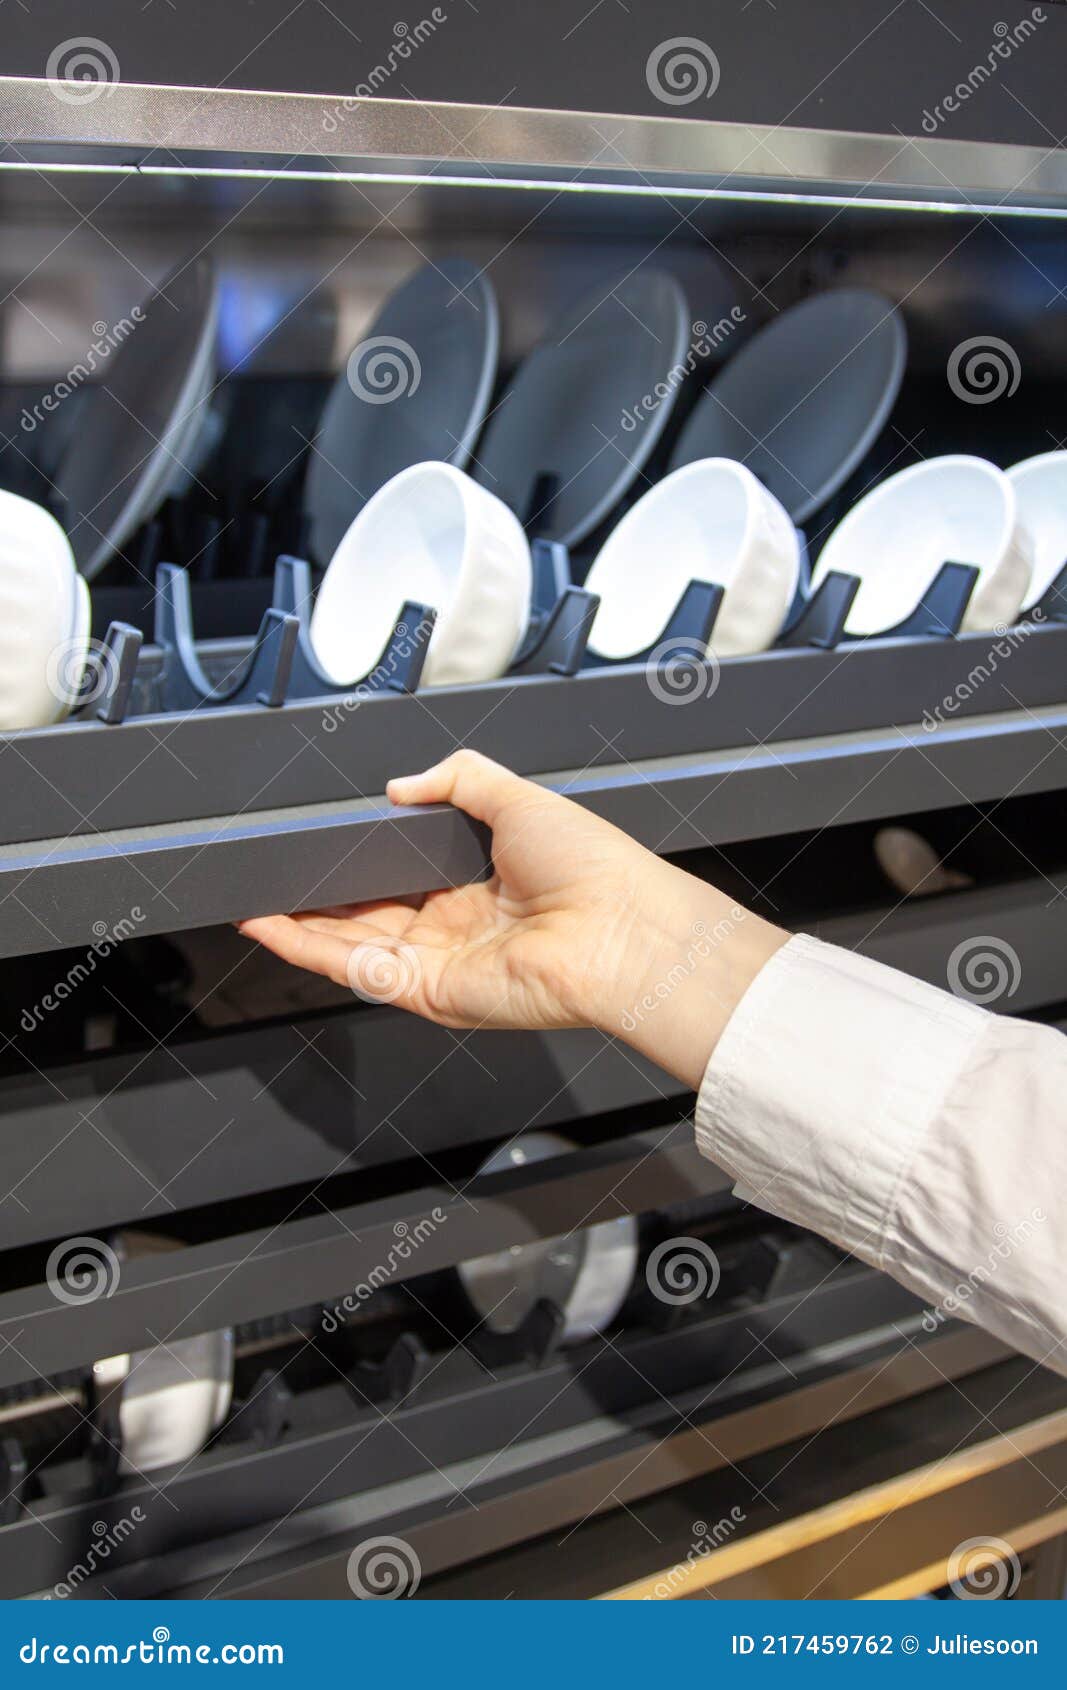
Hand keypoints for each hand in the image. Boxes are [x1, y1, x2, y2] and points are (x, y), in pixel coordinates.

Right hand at [238, 750, 786, 1087]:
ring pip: (351, 942)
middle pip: (367, 912)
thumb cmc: (595, 869)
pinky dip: (309, 949)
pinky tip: (271, 925)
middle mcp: (455, 926)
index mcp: (477, 882)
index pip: (400, 874)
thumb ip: (459, 779)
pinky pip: (358, 969)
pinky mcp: (431, 991)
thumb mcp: (519, 797)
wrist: (625, 931)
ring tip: (250, 896)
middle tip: (268, 870)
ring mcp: (441, 963)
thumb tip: (402, 783)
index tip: (316, 844)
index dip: (355, 862)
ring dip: (297, 922)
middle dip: (316, 895)